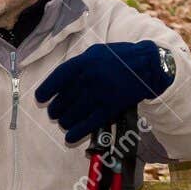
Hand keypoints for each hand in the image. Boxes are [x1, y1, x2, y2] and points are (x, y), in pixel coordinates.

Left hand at [35, 40, 171, 144]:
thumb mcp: (95, 53)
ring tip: (66, 122)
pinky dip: (75, 134)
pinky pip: (86, 125)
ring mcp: (98, 95)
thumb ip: (77, 65)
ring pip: (70, 116)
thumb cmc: (120, 58)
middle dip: (56, 111)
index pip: (54, 82)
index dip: (44, 93)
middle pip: (60, 103)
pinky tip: (70, 136)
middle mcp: (87, 79)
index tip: (41, 99)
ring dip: (65, 122)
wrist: (148, 65)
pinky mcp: (109, 108)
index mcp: (81, 63)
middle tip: (57, 113)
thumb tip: (58, 82)